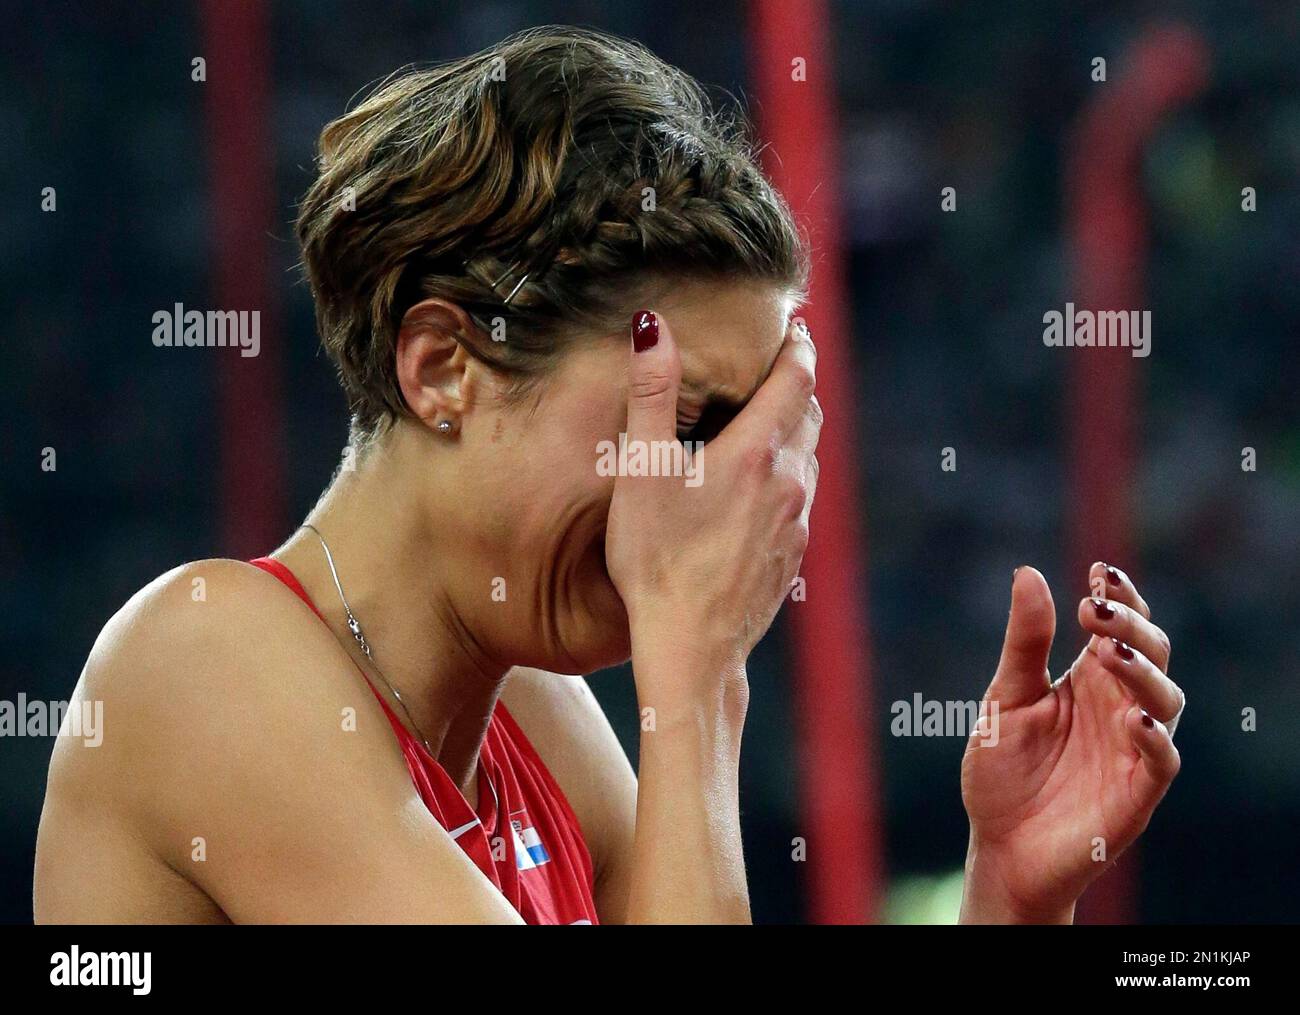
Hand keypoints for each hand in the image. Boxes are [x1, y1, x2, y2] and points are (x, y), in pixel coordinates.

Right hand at [604, 311, 820, 693]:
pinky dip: (785, 476)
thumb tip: (652, 326)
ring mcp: (795, 524)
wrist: (690, 648)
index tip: (792, 327)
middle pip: (808, 416)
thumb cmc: (656, 559)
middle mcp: (788, 484)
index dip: (796, 347)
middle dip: (796, 385)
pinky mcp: (791, 558)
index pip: (797, 379)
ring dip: (793, 431)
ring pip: (806, 459)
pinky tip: (755, 488)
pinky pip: (798, 501)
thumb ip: (650, 393)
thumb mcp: (641, 469)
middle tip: (778, 364)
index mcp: (756, 453)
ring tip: (764, 421)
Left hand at [959, 563, 1183, 922]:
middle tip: (1093, 608)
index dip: (1119, 596)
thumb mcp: (1005, 697)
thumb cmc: (1004, 770)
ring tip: (1110, 654)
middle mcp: (1119, 706)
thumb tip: (1028, 572)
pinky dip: (1154, 739)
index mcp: (1090, 679)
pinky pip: (1161, 762)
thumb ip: (1024, 642)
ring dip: (1143, 673)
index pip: (1119, 627)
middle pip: (1149, 654)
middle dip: (1129, 626)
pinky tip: (1132, 721)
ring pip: (1165, 701)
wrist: (1000, 846)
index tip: (1100, 571)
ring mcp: (1132, 748)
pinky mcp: (1137, 793)